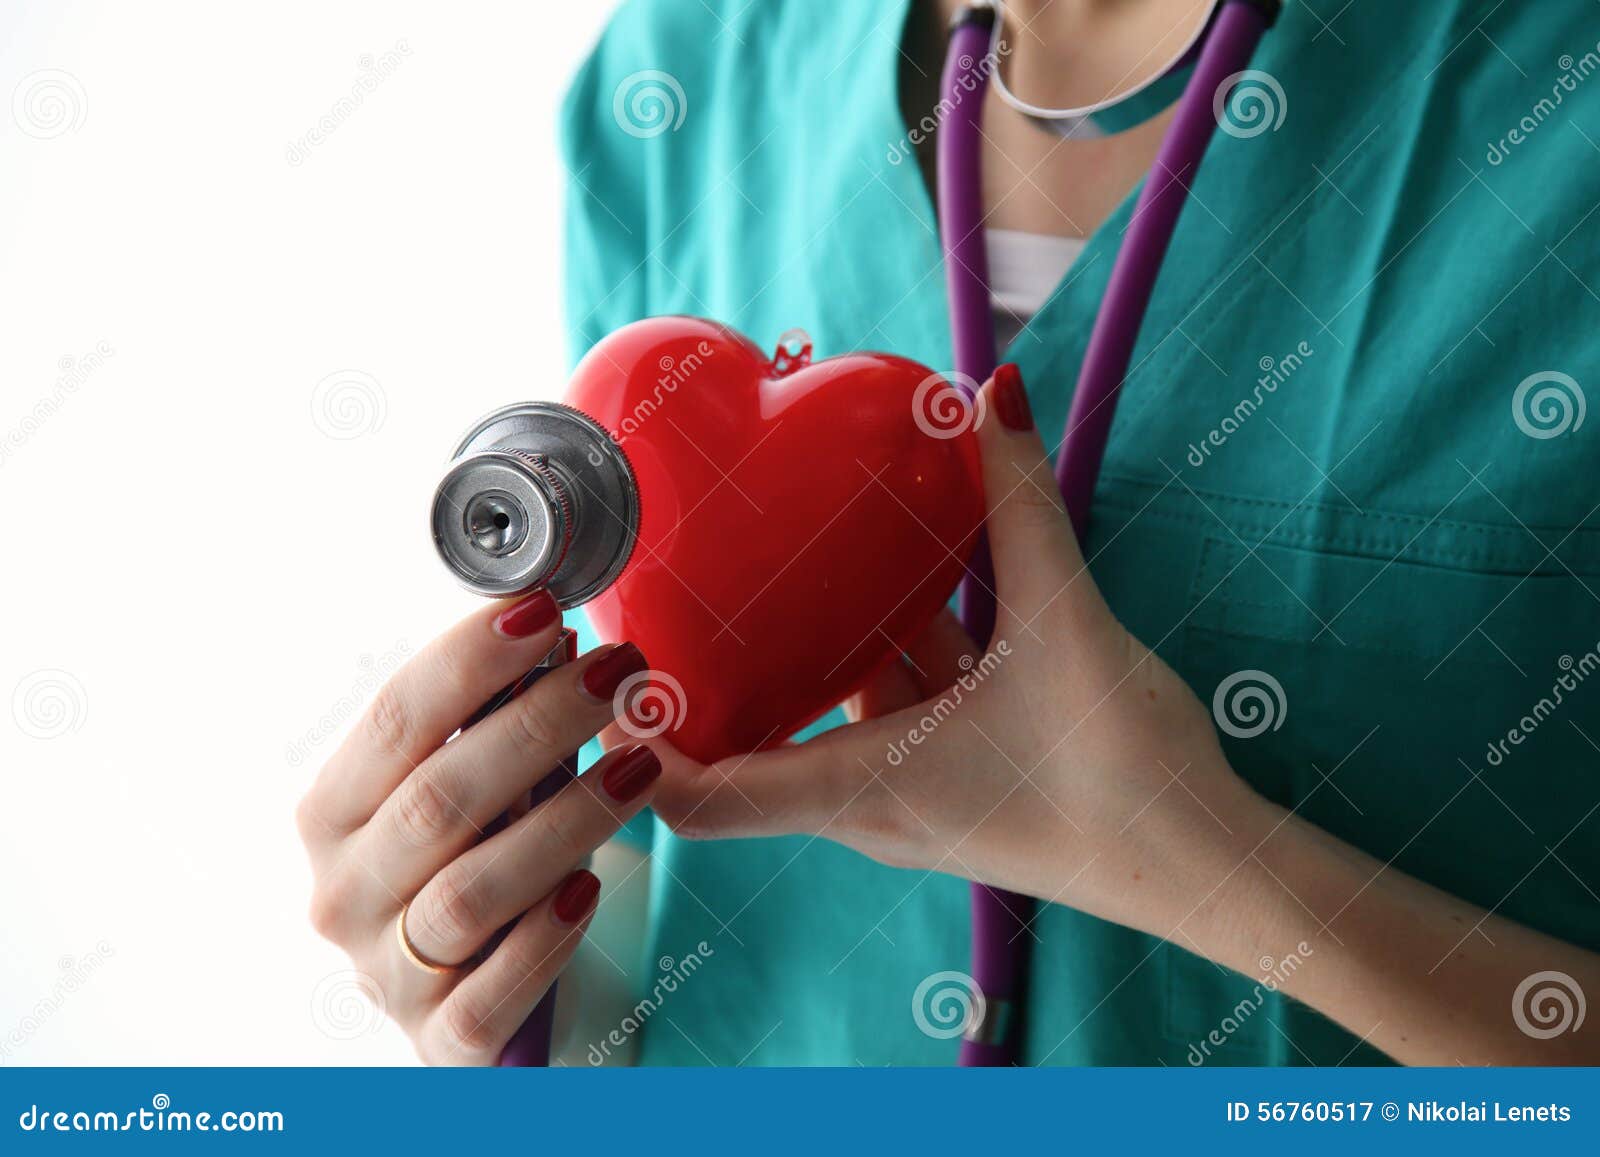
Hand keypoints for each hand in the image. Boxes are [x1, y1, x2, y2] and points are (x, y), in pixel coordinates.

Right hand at [295, 595, 659, 1064]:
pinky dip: (540, 941)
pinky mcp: (439, 1041)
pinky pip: (490, 997)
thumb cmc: (475, 864)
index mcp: (332, 814)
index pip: (396, 720)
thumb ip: (489, 726)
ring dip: (564, 821)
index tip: (544, 610)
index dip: (469, 661)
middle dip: (538, 725)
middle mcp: (341, 894)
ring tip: (640, 767)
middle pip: (439, 798)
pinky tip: (589, 890)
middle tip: (618, 675)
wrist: (476, 1002)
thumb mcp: (469, 792)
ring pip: (471, 893)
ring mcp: (384, 974)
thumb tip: (548, 628)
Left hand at [643, 364, 1271, 941]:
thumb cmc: (1123, 776)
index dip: (634, 750)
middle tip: (687, 578)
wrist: (1211, 867)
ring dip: (824, 640)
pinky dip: (895, 650)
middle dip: (724, 664)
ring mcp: (914, 795)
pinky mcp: (961, 780)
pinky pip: (901, 708)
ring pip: (843, 705)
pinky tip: (917, 580)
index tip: (605, 676)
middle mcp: (868, 801)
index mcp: (859, 787)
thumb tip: (994, 397)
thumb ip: (1021, 506)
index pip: (698, 799)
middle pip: (759, 737)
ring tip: (793, 550)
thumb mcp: (1063, 622)